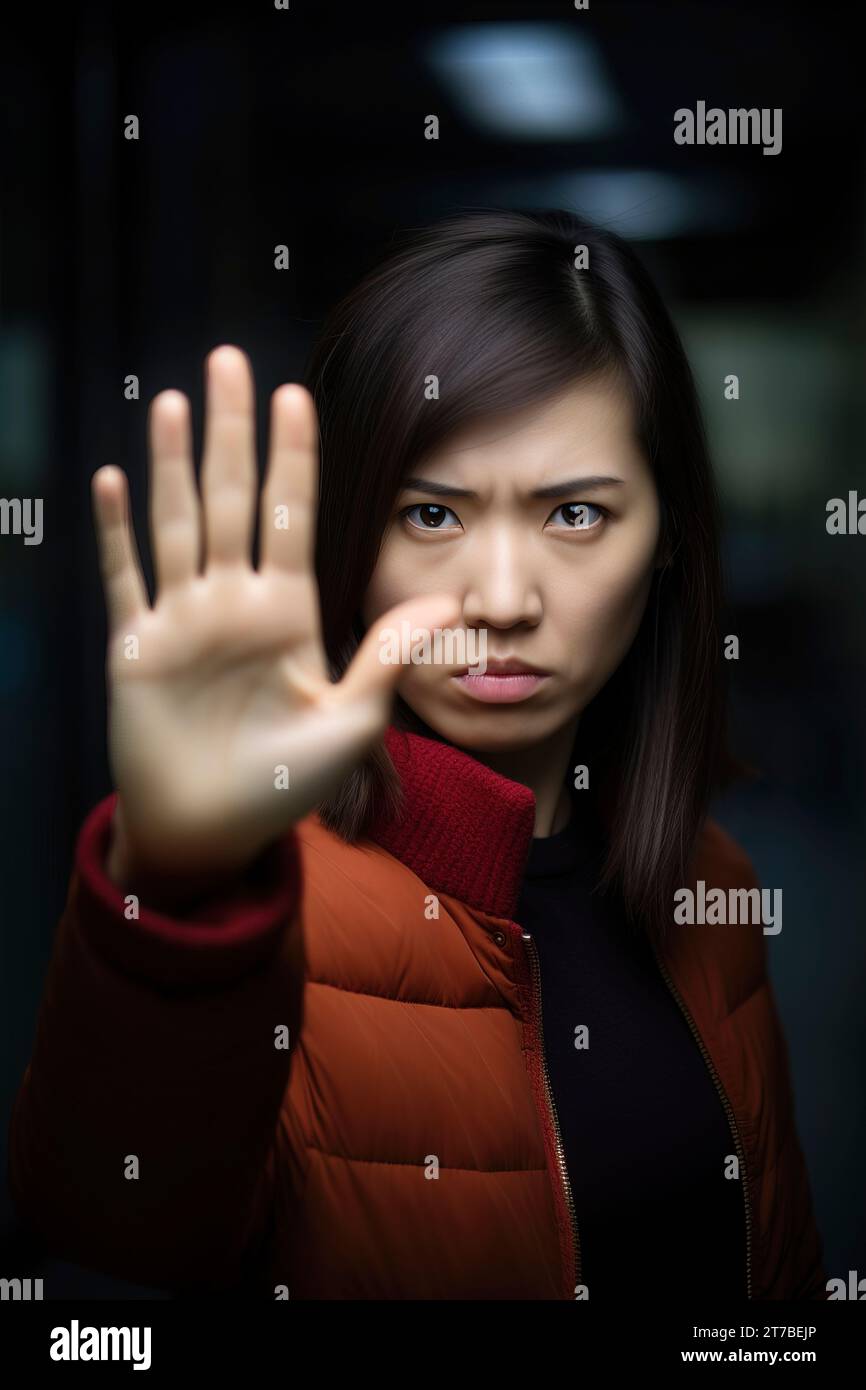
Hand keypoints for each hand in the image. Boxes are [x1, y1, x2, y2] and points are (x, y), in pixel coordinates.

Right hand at [92, 345, 457, 882]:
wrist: (213, 834)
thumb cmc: (284, 786)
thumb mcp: (348, 724)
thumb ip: (387, 658)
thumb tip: (450, 602)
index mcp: (287, 612)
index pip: (291, 517)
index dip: (292, 459)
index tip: (295, 396)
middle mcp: (234, 602)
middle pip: (230, 499)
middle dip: (230, 433)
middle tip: (229, 361)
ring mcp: (182, 619)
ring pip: (177, 524)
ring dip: (173, 464)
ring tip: (175, 402)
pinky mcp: (136, 648)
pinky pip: (124, 578)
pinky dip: (116, 531)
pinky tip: (114, 478)